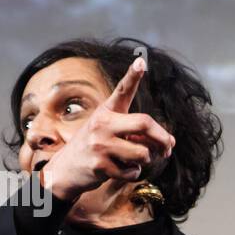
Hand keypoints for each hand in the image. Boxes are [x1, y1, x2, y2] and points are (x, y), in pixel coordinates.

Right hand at [40, 55, 175, 202]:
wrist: (65, 169)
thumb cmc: (94, 148)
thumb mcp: (108, 132)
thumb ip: (135, 133)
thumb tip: (169, 143)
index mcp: (106, 112)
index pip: (122, 91)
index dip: (132, 76)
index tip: (141, 61)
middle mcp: (102, 124)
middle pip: (144, 123)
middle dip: (162, 138)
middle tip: (168, 147)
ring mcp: (100, 144)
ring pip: (143, 152)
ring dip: (146, 160)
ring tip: (132, 160)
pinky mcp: (100, 165)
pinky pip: (133, 171)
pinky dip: (133, 174)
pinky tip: (120, 170)